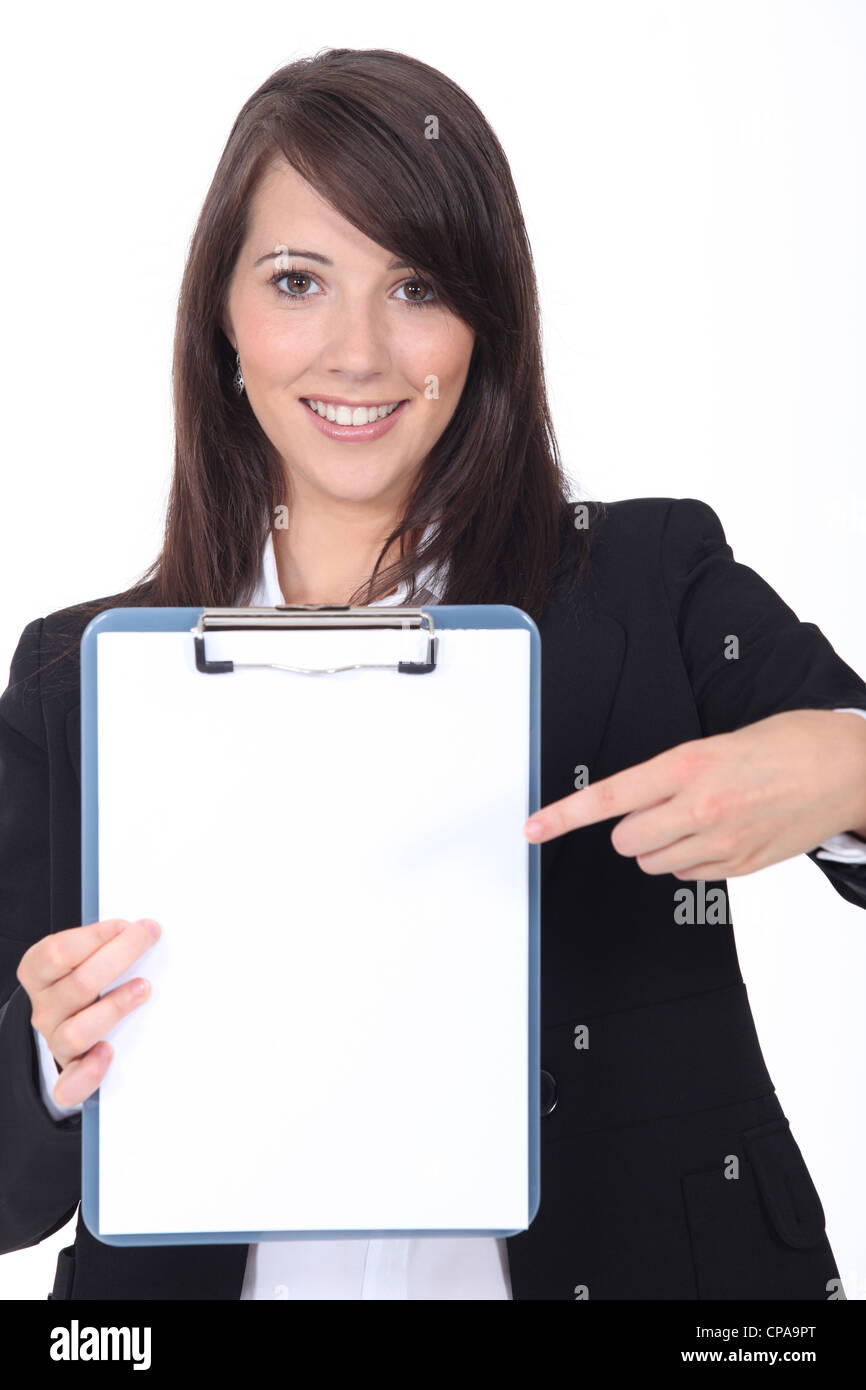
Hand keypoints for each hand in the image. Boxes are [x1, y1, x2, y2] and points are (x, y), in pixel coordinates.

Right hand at [16, 918, 160, 1107]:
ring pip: (78, 1031)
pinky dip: (90, 1071)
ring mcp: (56, 1040)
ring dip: (115, 1007)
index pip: (56, 953)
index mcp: (39, 973)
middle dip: (120, 956)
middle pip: (79, 984)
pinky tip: (109, 1053)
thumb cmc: (83, 981)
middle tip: (148, 940)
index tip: (126, 926)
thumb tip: (142, 929)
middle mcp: (44, 1008)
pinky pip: (71, 1083)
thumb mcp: (81, 956)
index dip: (94, 936)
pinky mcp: (71, 1070)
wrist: (71, 1023)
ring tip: (142, 989)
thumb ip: (102, 943)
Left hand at [523, 710, 865, 879]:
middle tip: (661, 805)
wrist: (848, 769)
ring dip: (660, 844)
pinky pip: (688, 874)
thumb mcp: (720, 742)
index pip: (609, 797)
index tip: (533, 828)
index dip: (563, 815)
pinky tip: (720, 833)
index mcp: (689, 766)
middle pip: (625, 840)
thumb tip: (636, 799)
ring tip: (698, 816)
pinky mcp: (741, 867)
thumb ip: (674, 772)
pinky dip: (691, 859)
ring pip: (652, 862)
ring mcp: (722, 843)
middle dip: (631, 826)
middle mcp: (700, 808)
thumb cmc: (788, 744)